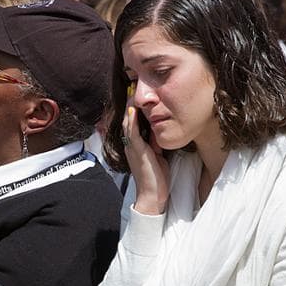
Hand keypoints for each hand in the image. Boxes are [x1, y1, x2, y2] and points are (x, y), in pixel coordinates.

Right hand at [122, 100, 168, 214]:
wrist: (152, 195)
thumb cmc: (156, 178)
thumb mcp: (157, 156)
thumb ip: (155, 144)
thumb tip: (158, 133)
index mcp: (135, 146)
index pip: (132, 124)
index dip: (133, 110)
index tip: (138, 97)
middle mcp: (130, 146)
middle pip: (127, 121)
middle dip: (130, 105)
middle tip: (132, 90)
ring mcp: (132, 148)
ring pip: (127, 124)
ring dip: (130, 109)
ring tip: (132, 94)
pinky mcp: (136, 151)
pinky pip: (132, 133)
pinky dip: (132, 121)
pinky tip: (133, 110)